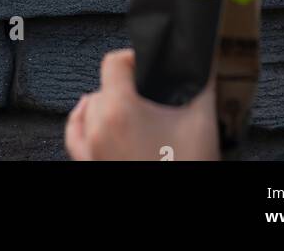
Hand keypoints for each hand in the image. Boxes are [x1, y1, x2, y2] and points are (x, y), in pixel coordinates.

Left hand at [64, 50, 218, 161]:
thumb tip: (208, 62)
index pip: (113, 63)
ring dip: (103, 105)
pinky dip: (84, 128)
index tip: (148, 64)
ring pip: (87, 114)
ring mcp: (90, 154)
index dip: (134, 57)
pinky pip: (76, 142)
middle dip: (125, 86)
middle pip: (102, 88)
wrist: (181, 226)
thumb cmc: (186, 168)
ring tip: (127, 107)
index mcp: (118, 111)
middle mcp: (96, 131)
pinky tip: (98, 127)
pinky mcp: (91, 169)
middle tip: (150, 93)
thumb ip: (204, 83)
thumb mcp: (201, 122)